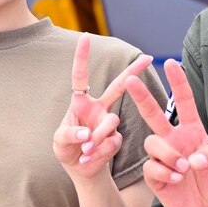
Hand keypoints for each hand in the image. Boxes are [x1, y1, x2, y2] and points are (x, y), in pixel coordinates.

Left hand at [54, 37, 151, 183]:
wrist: (80, 170)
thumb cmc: (66, 149)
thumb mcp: (60, 141)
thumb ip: (70, 134)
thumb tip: (87, 135)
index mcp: (82, 103)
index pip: (81, 76)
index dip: (82, 57)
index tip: (85, 37)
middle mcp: (99, 109)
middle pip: (118, 86)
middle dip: (133, 72)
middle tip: (147, 58)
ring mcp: (109, 124)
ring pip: (111, 122)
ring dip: (97, 137)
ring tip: (85, 150)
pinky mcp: (116, 140)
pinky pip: (112, 142)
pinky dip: (98, 152)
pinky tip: (87, 159)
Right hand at [125, 59, 207, 206]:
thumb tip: (195, 155)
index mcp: (193, 132)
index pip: (184, 103)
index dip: (179, 83)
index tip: (172, 63)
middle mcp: (174, 140)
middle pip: (153, 113)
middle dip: (142, 96)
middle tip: (130, 79)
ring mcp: (162, 157)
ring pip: (152, 142)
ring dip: (169, 154)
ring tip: (185, 169)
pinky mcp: (154, 175)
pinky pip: (151, 166)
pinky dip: (165, 173)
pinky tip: (177, 181)